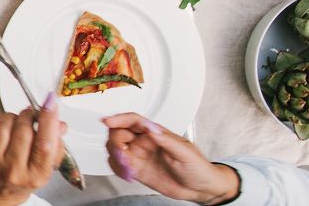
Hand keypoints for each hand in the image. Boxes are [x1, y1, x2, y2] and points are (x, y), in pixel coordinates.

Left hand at [0, 95, 65, 205]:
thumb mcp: (45, 168)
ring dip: (12, 116)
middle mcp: (12, 169)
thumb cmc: (22, 178)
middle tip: (31, 115)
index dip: (49, 119)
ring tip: (16, 122)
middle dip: (29, 116)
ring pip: (3, 124)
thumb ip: (55, 145)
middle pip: (23, 130)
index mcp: (35, 174)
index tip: (51, 102)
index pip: (45, 144)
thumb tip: (60, 123)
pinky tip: (1, 124)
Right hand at [104, 113, 239, 203]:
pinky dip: (116, 168)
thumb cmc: (198, 168)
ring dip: (115, 156)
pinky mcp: (137, 169)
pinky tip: (125, 173)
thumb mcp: (186, 152)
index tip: (108, 122)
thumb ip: (167, 141)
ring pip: (115, 148)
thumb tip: (151, 129)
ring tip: (126, 166)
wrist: (201, 189)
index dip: (119, 119)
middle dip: (115, 141)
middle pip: (119, 132)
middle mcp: (145, 142)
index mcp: (156, 133)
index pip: (133, 120)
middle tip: (122, 153)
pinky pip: (118, 165)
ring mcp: (139, 155)